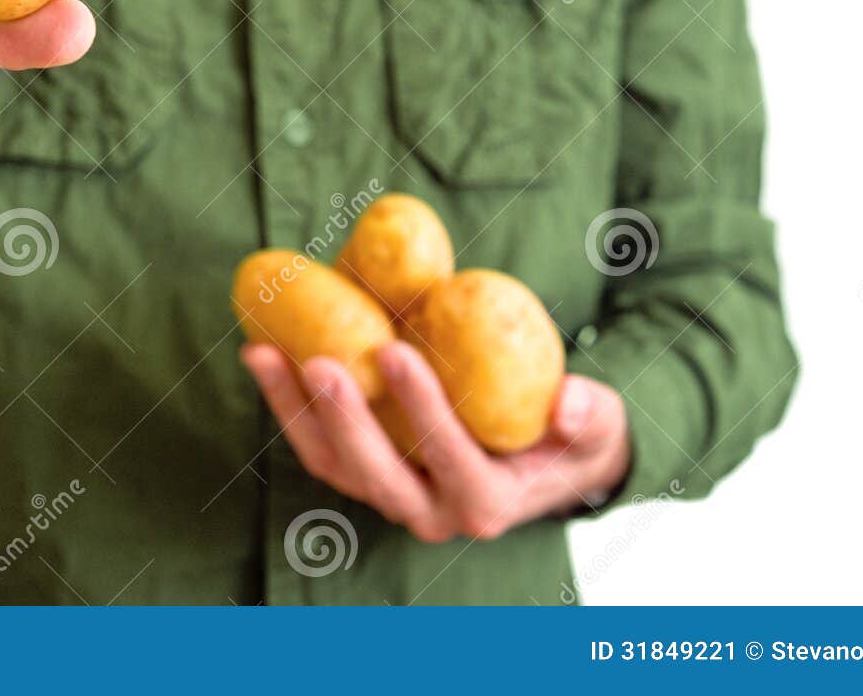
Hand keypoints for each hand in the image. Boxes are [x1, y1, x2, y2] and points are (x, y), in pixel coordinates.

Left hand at [241, 341, 630, 541]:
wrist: (544, 461)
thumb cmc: (572, 434)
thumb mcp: (598, 424)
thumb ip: (589, 415)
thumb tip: (569, 405)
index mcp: (487, 501)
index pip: (452, 459)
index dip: (423, 410)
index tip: (397, 350)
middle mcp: (432, 512)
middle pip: (377, 472)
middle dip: (344, 419)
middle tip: (320, 359)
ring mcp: (391, 496)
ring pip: (333, 464)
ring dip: (294, 410)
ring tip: (264, 352)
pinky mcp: (364, 475)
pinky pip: (317, 446)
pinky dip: (287, 405)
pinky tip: (265, 355)